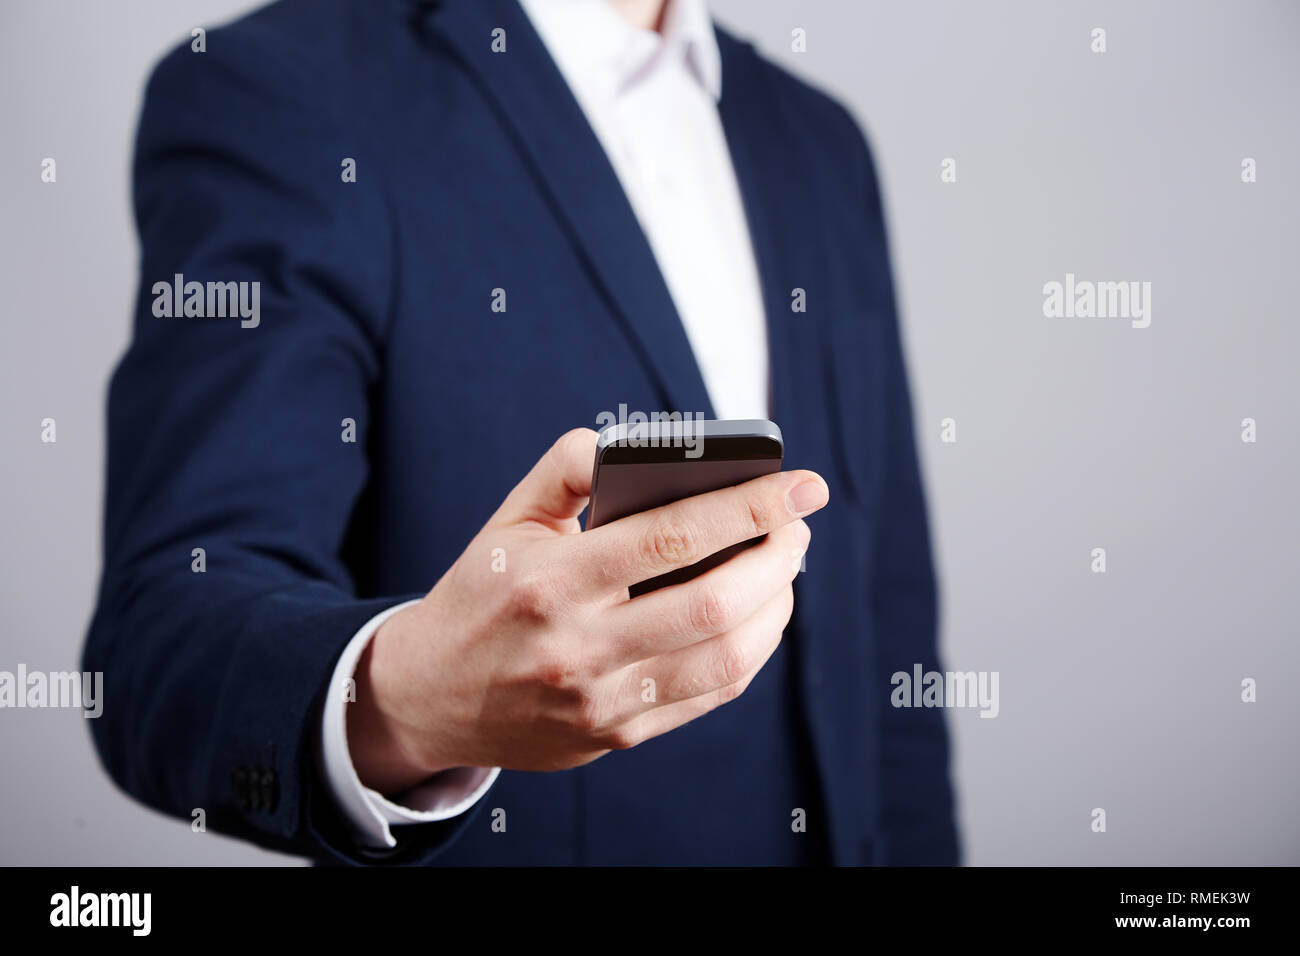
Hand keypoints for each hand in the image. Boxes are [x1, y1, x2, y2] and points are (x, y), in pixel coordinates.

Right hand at [346, 428, 828, 792]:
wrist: (428, 695)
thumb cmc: (482, 591)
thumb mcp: (508, 520)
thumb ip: (566, 469)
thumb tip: (633, 443)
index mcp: (551, 581)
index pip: (672, 537)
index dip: (751, 507)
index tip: (803, 485)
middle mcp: (578, 647)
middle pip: (713, 603)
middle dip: (777, 557)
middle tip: (797, 526)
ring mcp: (601, 701)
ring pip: (725, 657)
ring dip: (775, 607)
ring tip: (783, 567)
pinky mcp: (617, 736)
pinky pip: (710, 695)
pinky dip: (751, 651)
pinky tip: (758, 617)